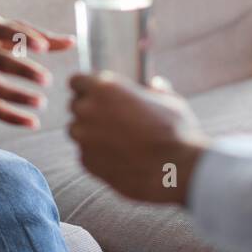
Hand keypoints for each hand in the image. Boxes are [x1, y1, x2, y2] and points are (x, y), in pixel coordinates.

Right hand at [0, 17, 73, 127]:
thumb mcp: (5, 30)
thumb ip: (38, 35)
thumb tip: (72, 42)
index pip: (5, 31)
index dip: (24, 38)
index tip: (44, 47)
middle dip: (22, 70)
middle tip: (47, 80)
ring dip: (18, 97)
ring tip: (41, 103)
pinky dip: (12, 117)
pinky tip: (33, 123)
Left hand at [66, 72, 209, 204]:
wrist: (175, 170)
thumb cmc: (176, 131)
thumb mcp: (170, 101)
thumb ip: (156, 90)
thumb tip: (154, 83)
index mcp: (105, 87)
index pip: (76, 80)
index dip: (85, 86)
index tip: (95, 92)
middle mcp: (88, 110)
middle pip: (75, 105)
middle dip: (87, 109)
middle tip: (108, 116)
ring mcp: (85, 138)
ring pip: (76, 131)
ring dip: (88, 132)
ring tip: (113, 139)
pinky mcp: (87, 163)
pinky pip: (85, 154)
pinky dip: (96, 154)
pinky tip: (118, 157)